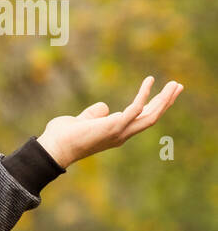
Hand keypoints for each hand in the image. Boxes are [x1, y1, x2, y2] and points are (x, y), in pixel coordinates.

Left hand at [36, 76, 183, 167]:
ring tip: (175, 85)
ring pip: (151, 115)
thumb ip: (94, 114)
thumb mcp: (82, 120)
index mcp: (116, 133)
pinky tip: (149, 81)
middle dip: (166, 102)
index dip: (153, 106)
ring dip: (164, 100)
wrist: (53, 148)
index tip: (162, 93)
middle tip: (177, 86)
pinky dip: (144, 95)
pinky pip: (136, 108)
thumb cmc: (63, 137)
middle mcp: (122, 134)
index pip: (141, 119)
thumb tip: (104, 107)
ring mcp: (120, 131)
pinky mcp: (114, 126)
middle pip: (151, 117)